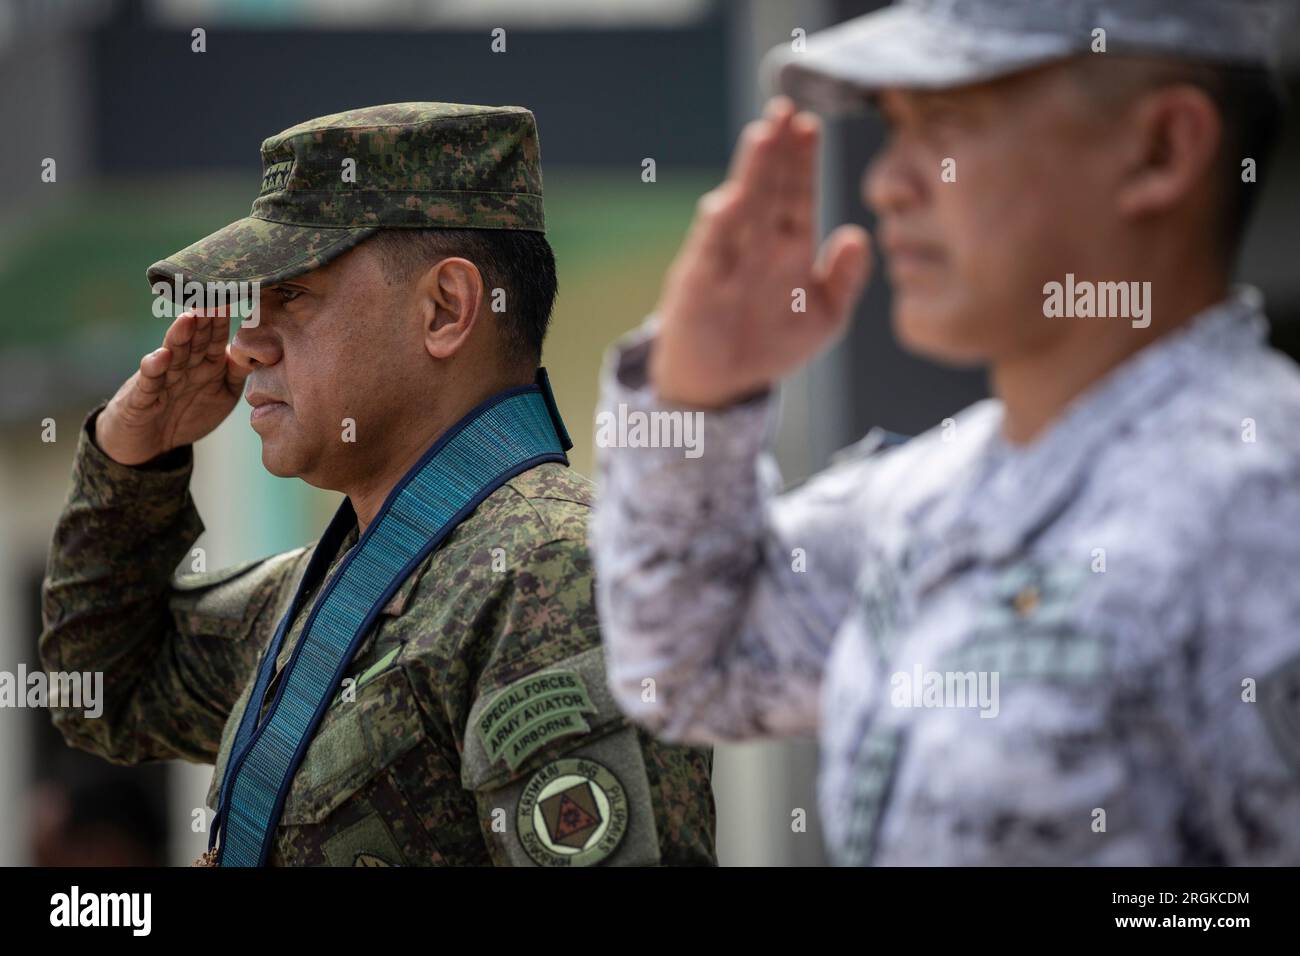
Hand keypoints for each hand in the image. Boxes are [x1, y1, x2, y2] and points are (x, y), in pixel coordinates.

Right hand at [95, 309, 250, 465]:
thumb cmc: (189, 412)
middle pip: (194, 339)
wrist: (150, 444)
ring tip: (188, 319)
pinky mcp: (142, 398)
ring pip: (172, 355)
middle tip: (213, 296)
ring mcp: (161, 379)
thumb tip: (260, 350)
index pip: (215, 337)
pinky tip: (161, 356)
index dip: (223, 320)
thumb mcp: (223, 395)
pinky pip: (149, 383)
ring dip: (179, 337)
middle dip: (203, 319)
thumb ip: (237, 372)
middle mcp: (183, 365)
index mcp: (205, 363)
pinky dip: (154, 368)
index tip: (235, 297)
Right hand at [649, 97, 872, 408]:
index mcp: (789, 246)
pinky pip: (711, 252)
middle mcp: (756, 244)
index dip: (804, 161)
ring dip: (752, 174)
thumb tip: (858, 235)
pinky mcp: (698, 284)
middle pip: (769, 189)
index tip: (809, 125)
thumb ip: (845, 280)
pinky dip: (719, 228)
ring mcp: (726, 259)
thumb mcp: (824, 318)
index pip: (798, 194)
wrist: (720, 383)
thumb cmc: (772, 344)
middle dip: (778, 151)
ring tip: (762, 137)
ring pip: (742, 209)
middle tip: (784, 110)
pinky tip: (730, 202)